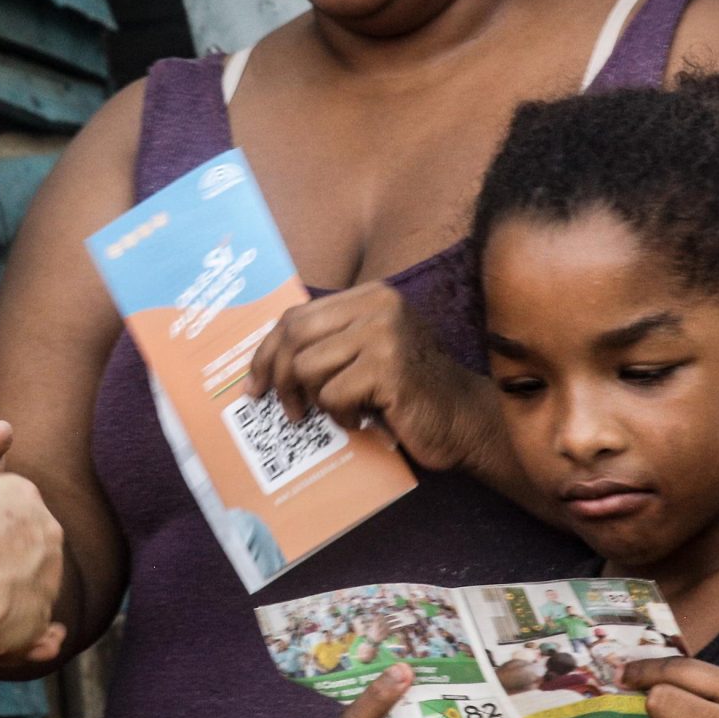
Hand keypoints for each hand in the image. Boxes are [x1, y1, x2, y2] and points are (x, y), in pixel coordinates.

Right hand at [0, 437, 65, 663]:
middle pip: (20, 542)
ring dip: (9, 591)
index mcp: (20, 493)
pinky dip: (28, 634)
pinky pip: (35, 625)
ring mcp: (48, 576)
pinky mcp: (41, 616)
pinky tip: (14, 640)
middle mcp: (46, 531)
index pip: (2, 501)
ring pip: (28, 582)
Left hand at [246, 283, 501, 475]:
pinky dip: (342, 417)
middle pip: (294, 336)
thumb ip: (330, 343)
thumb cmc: (408, 393)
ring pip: (308, 368)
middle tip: (289, 411)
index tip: (255, 385)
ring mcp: (384, 333)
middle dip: (279, 379)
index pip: (296, 316)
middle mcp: (378, 305)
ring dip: (317, 401)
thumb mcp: (368, 353)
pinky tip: (364, 422)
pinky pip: (333, 395)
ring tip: (342, 413)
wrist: (463, 419)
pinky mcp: (389, 367)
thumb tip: (265, 362)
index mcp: (370, 296)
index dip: (266, 352)